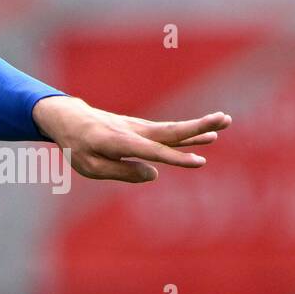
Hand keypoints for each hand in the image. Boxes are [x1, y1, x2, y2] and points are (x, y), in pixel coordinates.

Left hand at [31, 95, 230, 182]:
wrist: (69, 119)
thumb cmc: (77, 146)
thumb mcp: (89, 166)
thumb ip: (121, 172)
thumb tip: (153, 174)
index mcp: (119, 142)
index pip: (153, 151)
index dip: (175, 158)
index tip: (200, 162)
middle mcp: (133, 131)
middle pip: (170, 131)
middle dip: (198, 127)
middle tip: (224, 119)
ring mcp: (139, 128)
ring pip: (172, 129)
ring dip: (199, 126)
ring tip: (225, 121)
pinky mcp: (141, 129)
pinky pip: (167, 131)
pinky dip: (187, 132)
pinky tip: (206, 136)